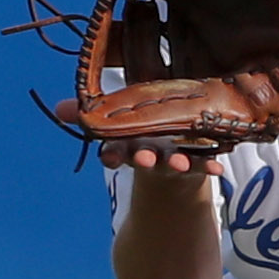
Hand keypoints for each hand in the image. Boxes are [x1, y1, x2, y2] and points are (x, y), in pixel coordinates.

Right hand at [65, 101, 229, 179]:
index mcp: (129, 142)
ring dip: (175, 163)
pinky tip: (218, 170)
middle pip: (143, 157)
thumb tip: (59, 109)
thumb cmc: (142, 132)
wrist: (175, 160)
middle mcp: (150, 151)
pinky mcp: (198, 160)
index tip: (109, 158)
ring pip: (173, 161)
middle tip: (142, 159)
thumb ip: (91, 113)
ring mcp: (174, 157)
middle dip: (142, 158)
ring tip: (178, 163)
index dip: (112, 154)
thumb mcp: (119, 120)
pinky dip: (210, 167)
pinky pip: (206, 164)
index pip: (115, 150)